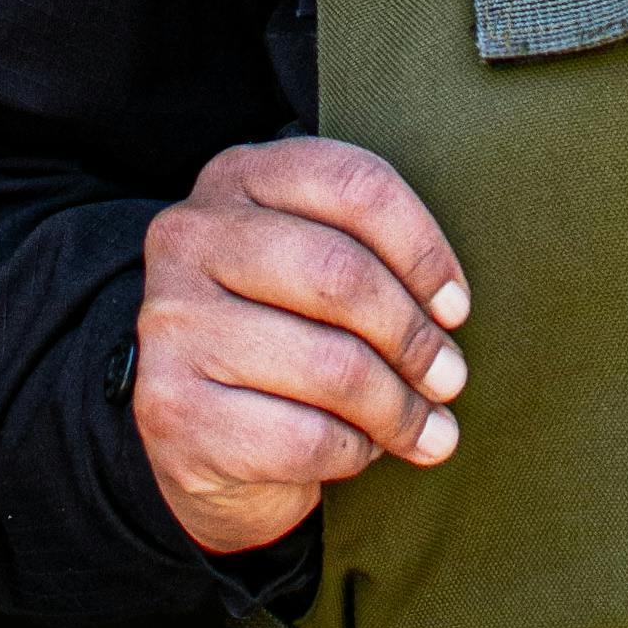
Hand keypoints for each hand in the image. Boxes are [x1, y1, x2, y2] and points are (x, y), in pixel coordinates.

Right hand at [135, 138, 471, 556]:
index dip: (424, 249)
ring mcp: (172, 323)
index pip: (355, 185)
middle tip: (450, 377)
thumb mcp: (321, 269)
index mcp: (238, 176)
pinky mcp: (172, 410)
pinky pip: (302, 437)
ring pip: (330, 366)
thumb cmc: (285, 332)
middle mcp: (190, 236)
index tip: (456, 307)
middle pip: (341, 273)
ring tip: (433, 429)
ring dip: (400, 408)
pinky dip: (355, 451)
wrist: (199, 434)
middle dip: (413, 336)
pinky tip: (367, 451)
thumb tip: (447, 313)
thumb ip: (375, 257)